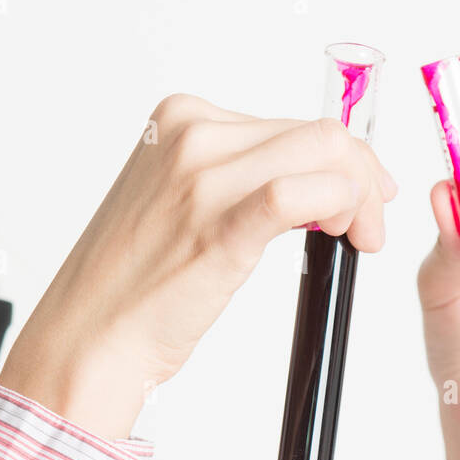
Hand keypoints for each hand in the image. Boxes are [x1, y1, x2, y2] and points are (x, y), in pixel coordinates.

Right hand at [0, 94, 396, 436]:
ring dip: (360, 196)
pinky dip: (340, 208)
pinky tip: (344, 237)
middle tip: (371, 227)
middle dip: (362, 178)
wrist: (88, 339)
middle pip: (317, 133)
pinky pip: (300, 194)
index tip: (361, 196)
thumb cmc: (132, 289)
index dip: (343, 161)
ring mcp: (202, 177)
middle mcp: (191, 135)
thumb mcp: (181, 207)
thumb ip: (234, 180)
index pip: (291, 123)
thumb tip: (306, 183)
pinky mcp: (217, 225)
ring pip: (323, 154)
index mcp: (180, 120)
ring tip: (359, 240)